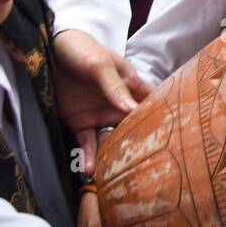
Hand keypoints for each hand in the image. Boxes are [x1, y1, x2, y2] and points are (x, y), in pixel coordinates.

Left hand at [51, 30, 153, 178]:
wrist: (51, 50)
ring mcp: (100, 115)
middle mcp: (119, 105)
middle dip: (141, 148)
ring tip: (115, 176)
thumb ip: (116, 88)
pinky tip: (90, 169)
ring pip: (112, 141)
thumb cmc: (84, 50)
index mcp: (131, 87)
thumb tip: (132, 110)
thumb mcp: (101, 65)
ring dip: (114, 158)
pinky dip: (89, 157)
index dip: (163, 120)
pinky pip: (87, 143)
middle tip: (148, 168)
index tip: (173, 139)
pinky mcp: (80, 123)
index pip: (152, 105)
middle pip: (135, 129)